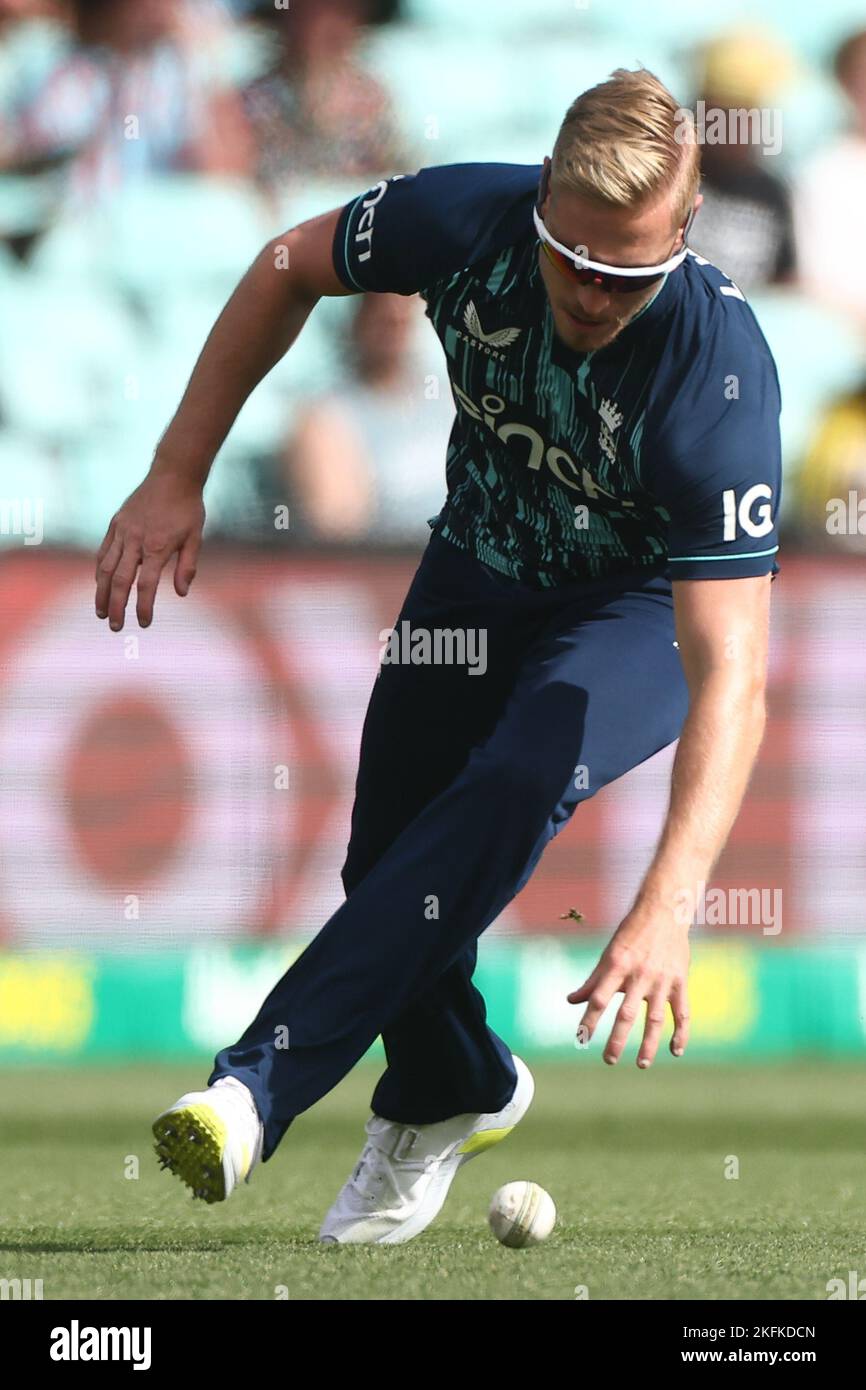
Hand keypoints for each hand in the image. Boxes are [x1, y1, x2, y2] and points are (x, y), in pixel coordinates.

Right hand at [95, 467, 204, 630]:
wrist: (173, 474)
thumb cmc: (188, 507)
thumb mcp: (196, 537)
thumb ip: (187, 566)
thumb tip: (181, 594)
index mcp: (158, 546)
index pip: (147, 584)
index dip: (145, 606)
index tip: (144, 623)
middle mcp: (136, 540)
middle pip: (121, 580)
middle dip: (116, 606)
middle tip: (115, 627)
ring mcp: (122, 531)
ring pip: (106, 568)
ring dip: (102, 592)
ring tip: (101, 612)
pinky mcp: (116, 524)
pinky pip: (103, 552)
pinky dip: (100, 571)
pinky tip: (100, 584)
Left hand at [567, 909, 690, 1067]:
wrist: (664, 912)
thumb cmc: (631, 934)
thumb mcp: (609, 953)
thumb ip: (593, 980)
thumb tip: (570, 1000)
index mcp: (617, 965)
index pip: (599, 998)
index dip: (589, 1020)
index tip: (581, 1039)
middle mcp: (639, 974)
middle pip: (626, 1013)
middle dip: (617, 1039)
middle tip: (609, 1060)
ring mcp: (662, 980)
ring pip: (655, 1019)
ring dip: (648, 1044)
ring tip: (641, 1064)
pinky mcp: (680, 982)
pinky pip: (682, 1012)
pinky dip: (680, 1033)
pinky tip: (675, 1051)